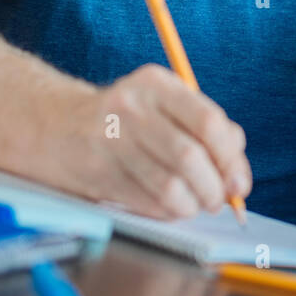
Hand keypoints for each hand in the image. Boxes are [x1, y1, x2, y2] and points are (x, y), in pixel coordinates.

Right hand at [60, 63, 251, 218]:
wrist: (56, 125)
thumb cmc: (127, 119)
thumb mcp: (164, 105)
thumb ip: (206, 128)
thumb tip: (237, 174)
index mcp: (157, 84)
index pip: (208, 122)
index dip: (230, 159)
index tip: (239, 182)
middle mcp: (132, 107)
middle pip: (190, 157)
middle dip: (213, 188)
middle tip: (218, 201)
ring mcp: (110, 140)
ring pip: (169, 186)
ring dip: (191, 205)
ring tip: (195, 205)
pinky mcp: (97, 172)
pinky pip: (146, 202)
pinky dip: (167, 211)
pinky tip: (169, 206)